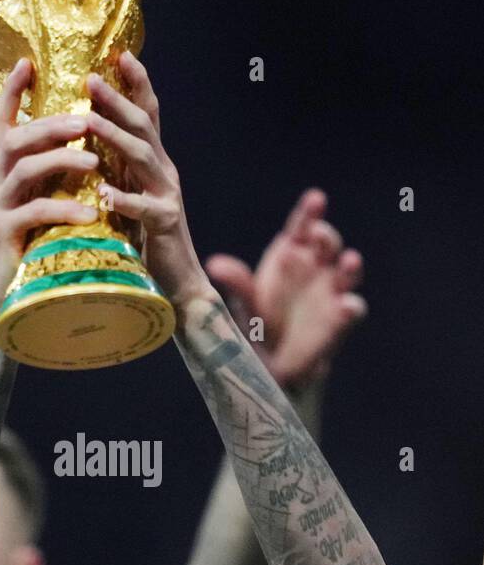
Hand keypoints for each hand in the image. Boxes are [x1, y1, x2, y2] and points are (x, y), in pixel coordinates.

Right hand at [0, 58, 99, 322]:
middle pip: (15, 138)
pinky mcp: (1, 236)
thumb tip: (81, 151)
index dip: (12, 93)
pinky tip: (89, 213)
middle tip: (86, 119)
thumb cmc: (31, 257)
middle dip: (51, 124)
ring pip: (24, 169)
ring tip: (93, 162)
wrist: (5, 308)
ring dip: (60, 160)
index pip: (0, 124)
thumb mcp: (40, 210)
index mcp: (1, 175)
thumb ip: (49, 183)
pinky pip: (34, 213)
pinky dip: (63, 210)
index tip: (28, 63)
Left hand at [85, 52, 209, 308]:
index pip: (147, 115)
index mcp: (154, 164)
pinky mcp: (165, 225)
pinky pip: (144, 208)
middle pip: (144, 126)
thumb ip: (117, 172)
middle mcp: (164, 173)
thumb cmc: (148, 243)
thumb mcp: (131, 198)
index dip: (136, 84)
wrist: (178, 285)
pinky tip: (105, 192)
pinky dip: (124, 199)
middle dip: (119, 99)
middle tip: (92, 78)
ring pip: (143, 157)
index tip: (118, 54)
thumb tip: (88, 145)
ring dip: (116, 136)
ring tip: (89, 120)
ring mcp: (167, 196)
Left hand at [206, 191, 366, 387]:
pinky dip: (351, 306)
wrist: (271, 364)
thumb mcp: (245, 304)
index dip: (310, 213)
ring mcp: (331, 291)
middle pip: (327, 244)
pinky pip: (351, 309)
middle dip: (326, 237)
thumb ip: (238, 283)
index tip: (315, 199)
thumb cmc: (257, 325)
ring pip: (347, 272)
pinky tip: (346, 306)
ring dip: (350, 266)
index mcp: (290, 255)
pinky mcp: (340, 318)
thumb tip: (214, 264)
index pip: (303, 227)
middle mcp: (315, 268)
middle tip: (317, 236)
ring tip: (348, 262)